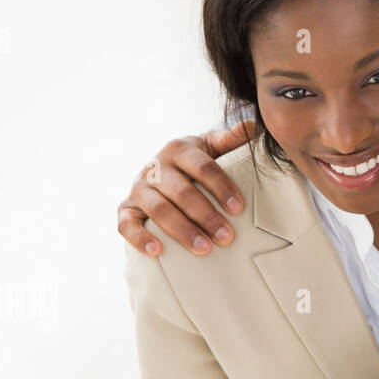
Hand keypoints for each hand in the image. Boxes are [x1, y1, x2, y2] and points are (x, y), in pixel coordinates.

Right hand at [117, 121, 253, 255]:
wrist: (160, 168)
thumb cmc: (194, 160)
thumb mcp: (211, 146)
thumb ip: (230, 139)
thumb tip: (251, 126)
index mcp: (179, 149)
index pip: (203, 167)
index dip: (221, 187)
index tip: (239, 208)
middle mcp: (155, 167)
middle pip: (182, 192)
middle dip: (206, 216)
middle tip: (226, 237)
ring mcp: (138, 188)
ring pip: (158, 210)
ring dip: (182, 230)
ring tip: (204, 248)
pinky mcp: (126, 208)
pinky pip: (126, 224)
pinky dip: (139, 238)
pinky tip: (157, 251)